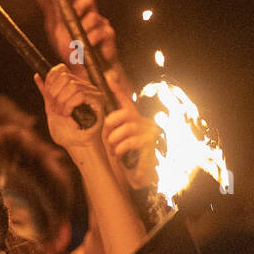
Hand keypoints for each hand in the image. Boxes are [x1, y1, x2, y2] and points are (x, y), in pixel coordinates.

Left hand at [34, 64, 103, 149]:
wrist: (77, 146)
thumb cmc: (66, 133)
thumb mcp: (51, 109)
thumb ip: (46, 93)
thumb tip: (37, 75)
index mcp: (73, 86)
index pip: (60, 69)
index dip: (50, 80)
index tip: (49, 96)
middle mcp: (84, 86)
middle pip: (64, 75)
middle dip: (55, 93)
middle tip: (56, 109)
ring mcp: (92, 92)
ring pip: (71, 85)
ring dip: (62, 102)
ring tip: (63, 114)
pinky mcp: (98, 100)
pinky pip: (80, 94)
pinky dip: (70, 105)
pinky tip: (69, 114)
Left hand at [102, 74, 158, 189]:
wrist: (139, 176)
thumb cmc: (127, 157)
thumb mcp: (116, 140)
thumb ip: (111, 127)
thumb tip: (102, 116)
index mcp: (135, 120)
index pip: (126, 101)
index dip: (117, 89)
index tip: (109, 77)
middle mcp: (144, 122)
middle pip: (125, 113)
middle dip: (112, 125)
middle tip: (109, 138)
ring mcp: (150, 133)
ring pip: (125, 129)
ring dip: (115, 142)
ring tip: (115, 151)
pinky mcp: (151, 144)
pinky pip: (130, 142)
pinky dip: (121, 150)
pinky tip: (121, 156)